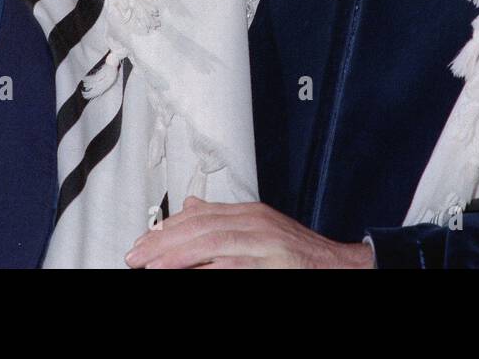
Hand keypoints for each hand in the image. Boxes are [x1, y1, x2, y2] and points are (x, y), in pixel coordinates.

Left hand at [124, 196, 375, 268]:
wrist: (341, 267)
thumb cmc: (300, 255)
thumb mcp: (261, 230)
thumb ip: (224, 219)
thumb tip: (188, 207)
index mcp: (251, 214)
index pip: (200, 216)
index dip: (168, 229)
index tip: (143, 242)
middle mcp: (257, 223)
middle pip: (201, 227)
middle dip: (164, 242)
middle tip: (136, 256)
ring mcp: (267, 242)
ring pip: (213, 243)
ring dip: (178, 255)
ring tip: (152, 266)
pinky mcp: (275, 261)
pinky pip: (236, 264)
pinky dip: (210, 268)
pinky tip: (189, 273)